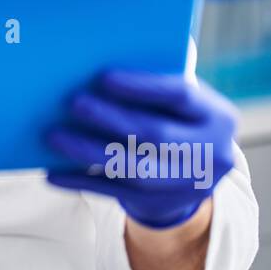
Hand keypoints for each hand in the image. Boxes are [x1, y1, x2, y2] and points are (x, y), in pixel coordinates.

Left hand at [45, 69, 238, 228]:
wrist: (195, 175)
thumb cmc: (176, 118)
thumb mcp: (181, 102)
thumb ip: (155, 83)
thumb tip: (99, 63)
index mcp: (217, 116)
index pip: (180, 95)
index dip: (141, 87)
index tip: (103, 77)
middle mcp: (211, 152)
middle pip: (154, 134)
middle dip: (110, 118)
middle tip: (73, 103)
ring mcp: (187, 184)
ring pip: (133, 169)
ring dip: (89, 152)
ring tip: (55, 136)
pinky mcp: (160, 205)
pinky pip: (114, 193)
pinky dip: (81, 181)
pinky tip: (53, 172)